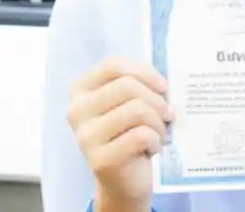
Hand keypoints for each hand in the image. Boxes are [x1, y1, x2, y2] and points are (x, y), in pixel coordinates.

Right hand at [66, 57, 172, 209]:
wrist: (124, 180)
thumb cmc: (130, 134)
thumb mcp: (130, 104)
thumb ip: (138, 85)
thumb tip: (165, 78)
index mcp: (81, 91)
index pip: (112, 65)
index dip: (144, 71)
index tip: (163, 86)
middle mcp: (77, 111)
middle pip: (128, 86)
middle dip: (157, 100)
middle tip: (167, 113)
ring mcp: (85, 136)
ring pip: (137, 110)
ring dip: (159, 122)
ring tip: (159, 132)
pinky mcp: (100, 159)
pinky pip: (141, 135)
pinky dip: (156, 140)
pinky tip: (153, 148)